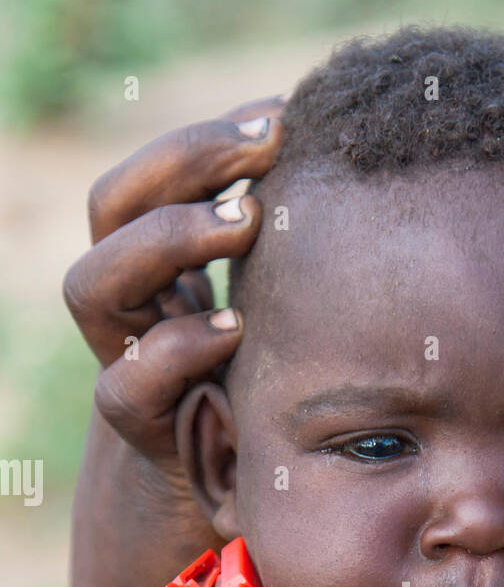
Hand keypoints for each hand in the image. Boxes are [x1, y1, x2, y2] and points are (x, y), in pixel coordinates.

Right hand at [63, 94, 284, 471]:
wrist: (235, 470)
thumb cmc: (268, 367)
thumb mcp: (275, 294)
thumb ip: (281, 237)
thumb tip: (330, 155)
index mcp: (153, 256)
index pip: (147, 176)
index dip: (202, 139)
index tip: (277, 116)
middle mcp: (128, 299)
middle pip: (110, 205)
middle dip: (184, 163)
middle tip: (265, 151)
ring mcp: (123, 358)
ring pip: (91, 285)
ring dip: (168, 240)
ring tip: (248, 222)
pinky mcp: (141, 425)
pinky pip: (126, 386)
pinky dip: (178, 350)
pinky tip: (237, 328)